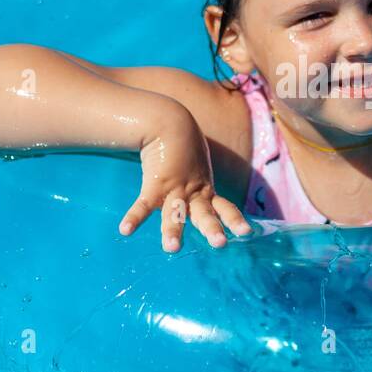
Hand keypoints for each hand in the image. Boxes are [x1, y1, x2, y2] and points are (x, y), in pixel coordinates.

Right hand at [118, 106, 251, 251]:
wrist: (170, 123)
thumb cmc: (185, 151)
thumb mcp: (198, 171)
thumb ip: (200, 190)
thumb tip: (202, 207)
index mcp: (205, 192)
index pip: (225, 208)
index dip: (236, 220)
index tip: (246, 233)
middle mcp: (193, 193)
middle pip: (205, 214)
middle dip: (212, 229)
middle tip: (220, 244)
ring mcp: (175, 189)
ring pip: (175, 213)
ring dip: (172, 230)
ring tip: (171, 248)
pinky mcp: (155, 185)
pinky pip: (143, 205)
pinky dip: (134, 217)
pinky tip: (125, 230)